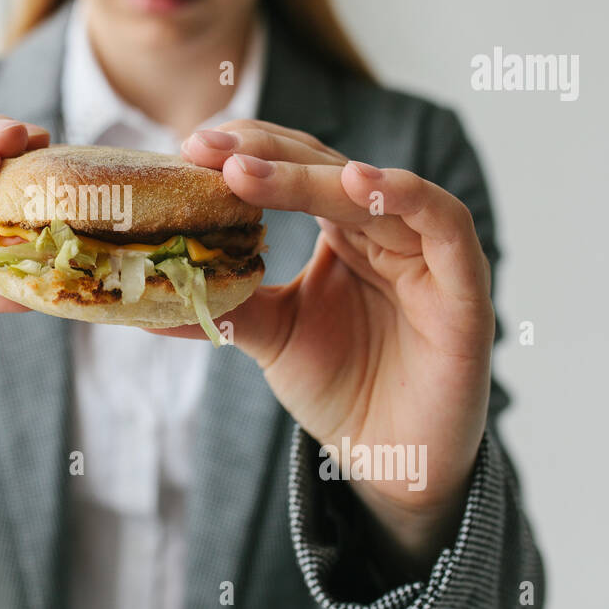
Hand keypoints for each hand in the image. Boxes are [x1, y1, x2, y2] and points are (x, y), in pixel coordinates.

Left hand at [169, 120, 496, 572]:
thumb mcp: (273, 336)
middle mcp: (383, 229)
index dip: (247, 152)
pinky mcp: (464, 285)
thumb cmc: (342, 387)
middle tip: (205, 148)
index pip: (295, 168)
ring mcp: (426, 252)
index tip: (188, 148)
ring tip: (247, 172)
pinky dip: (406, 195)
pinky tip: (356, 181)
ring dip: (310, 176)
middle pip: (325, 167)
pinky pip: (446, 223)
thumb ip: (225, 306)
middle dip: (263, 153)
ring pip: (372, 190)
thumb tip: (144, 299)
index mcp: (340, 230)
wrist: (394, 461)